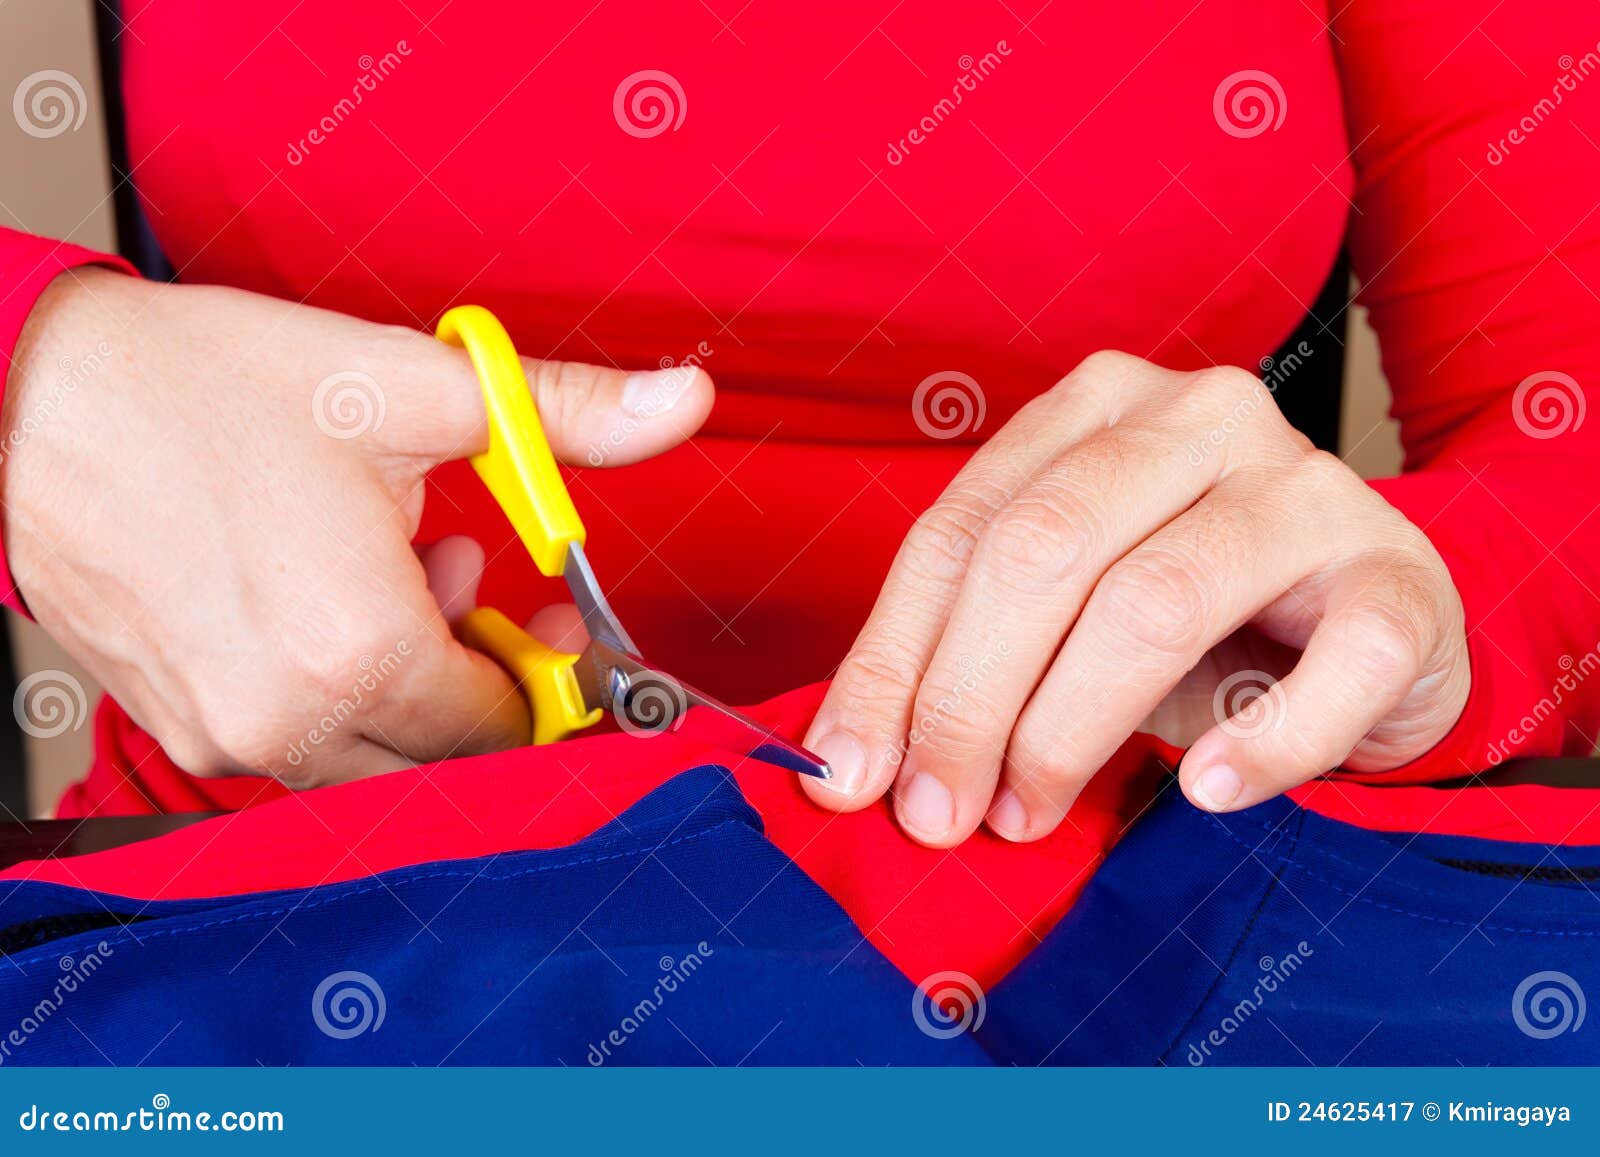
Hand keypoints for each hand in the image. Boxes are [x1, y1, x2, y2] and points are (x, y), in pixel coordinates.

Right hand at [4, 269, 710, 785]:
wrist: (24, 397)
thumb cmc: (207, 389)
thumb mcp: (411, 385)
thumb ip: (569, 412)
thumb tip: (686, 399)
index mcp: (360, 651)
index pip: (506, 723)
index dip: (545, 666)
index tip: (548, 611)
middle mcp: (289, 719)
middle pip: (447, 753)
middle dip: (484, 673)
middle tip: (473, 575)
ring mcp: (223, 734)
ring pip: (372, 756)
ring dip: (411, 681)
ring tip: (393, 568)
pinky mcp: (178, 725)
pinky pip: (297, 743)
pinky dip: (334, 688)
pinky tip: (321, 595)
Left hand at [802, 351, 1468, 845]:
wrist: (1373, 624)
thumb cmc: (1199, 623)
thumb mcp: (1065, 617)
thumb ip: (965, 660)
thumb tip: (851, 766)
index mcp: (1093, 408)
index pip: (960, 531)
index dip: (895, 660)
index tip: (850, 774)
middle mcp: (1197, 418)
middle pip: (1042, 551)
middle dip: (969, 699)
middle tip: (940, 812)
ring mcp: (1306, 488)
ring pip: (1156, 600)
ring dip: (1071, 729)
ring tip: (1028, 814)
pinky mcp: (1398, 576)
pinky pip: (1331, 664)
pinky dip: (1262, 742)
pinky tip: (1205, 790)